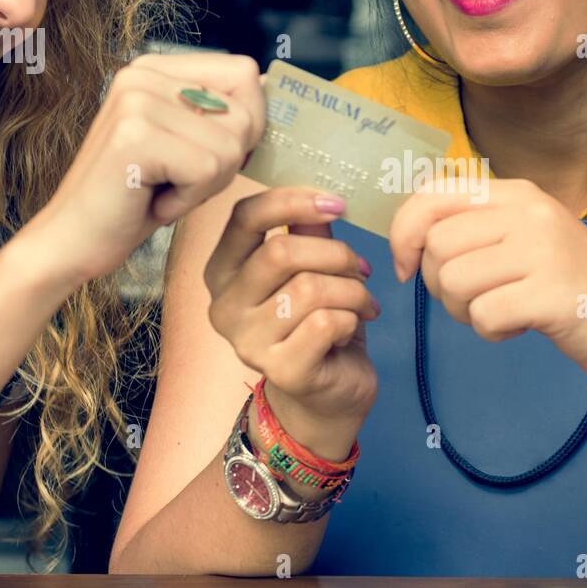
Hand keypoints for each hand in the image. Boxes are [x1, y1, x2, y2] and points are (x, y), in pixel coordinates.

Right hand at [18, 53, 264, 289]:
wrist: (72, 242)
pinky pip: (208, 170)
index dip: (248, 121)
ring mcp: (136, 100)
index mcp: (155, 68)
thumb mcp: (187, 146)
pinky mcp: (135, 136)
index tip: (211, 153)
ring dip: (205, 185)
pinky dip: (188, 200)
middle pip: (244, 112)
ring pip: (230, 146)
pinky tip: (152, 202)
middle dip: (227, 161)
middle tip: (177, 179)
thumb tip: (272, 90)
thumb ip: (220, 114)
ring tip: (161, 190)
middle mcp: (142, 73)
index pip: (244, 73)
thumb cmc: (136, 199)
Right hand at [203, 186, 379, 430]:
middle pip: (281, 252)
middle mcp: (224, 306)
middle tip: (361, 268)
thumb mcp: (312, 269)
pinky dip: (351, 319)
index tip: (337, 204)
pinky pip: (326, 322)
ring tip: (362, 304)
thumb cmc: (318, 323)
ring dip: (352, 291)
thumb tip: (319, 194)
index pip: (244, 217)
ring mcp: (247, 342)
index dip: (293, 201)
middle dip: (335, 254)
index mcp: (223, 271)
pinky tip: (350, 330)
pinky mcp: (281, 369)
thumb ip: (308, 232)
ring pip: (310, 288)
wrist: (330, 393)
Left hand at [389, 177, 586, 381]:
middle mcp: (528, 212)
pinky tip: (520, 326)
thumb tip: (409, 239)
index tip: (406, 266)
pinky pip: (483, 316)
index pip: (432, 195)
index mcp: (517, 193)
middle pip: (437, 246)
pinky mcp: (550, 294)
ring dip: (465, 311)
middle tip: (475, 300)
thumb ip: (476, 227)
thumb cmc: (573, 283)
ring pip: (453, 282)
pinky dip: (492, 332)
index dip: (404, 232)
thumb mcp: (526, 236)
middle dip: (439, 285)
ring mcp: (542, 250)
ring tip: (501, 311)